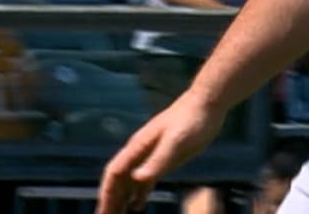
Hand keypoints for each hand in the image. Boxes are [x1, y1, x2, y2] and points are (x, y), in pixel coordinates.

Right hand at [98, 92, 225, 213]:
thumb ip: (157, 160)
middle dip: (110, 199)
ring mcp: (151, 156)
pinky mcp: (164, 160)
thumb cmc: (191, 119)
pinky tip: (137, 207)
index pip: (114, 173)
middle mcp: (140, 153)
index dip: (106, 192)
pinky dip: (139, 195)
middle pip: (118, 180)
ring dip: (121, 199)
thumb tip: (136, 179)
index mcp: (138, 147)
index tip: (102, 211)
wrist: (207, 105)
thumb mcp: (175, 141)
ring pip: (130, 182)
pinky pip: (145, 181)